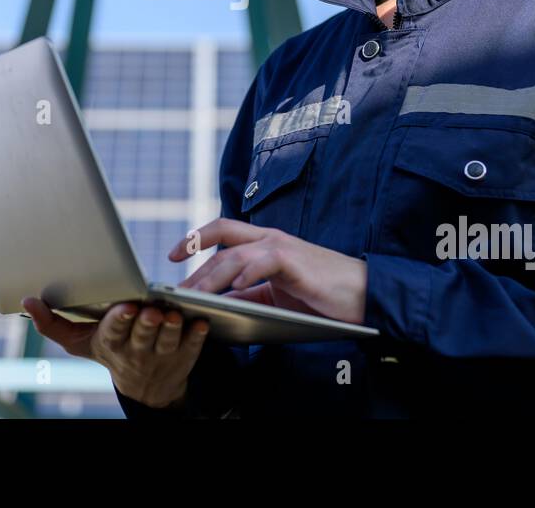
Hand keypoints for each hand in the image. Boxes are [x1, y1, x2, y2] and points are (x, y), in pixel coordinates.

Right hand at [22, 297, 209, 408]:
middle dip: (147, 323)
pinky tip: (200, 322)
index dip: (120, 320)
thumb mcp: (77, 340)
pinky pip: (192, 347)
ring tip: (174, 313)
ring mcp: (161, 356)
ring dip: (171, 328)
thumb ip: (51, 322)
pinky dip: (196, 336)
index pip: (113, 332)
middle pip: (142, 336)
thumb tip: (27, 299)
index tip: (125, 307)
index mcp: (109, 343)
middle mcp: (135, 352)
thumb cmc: (107, 348)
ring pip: (167, 341)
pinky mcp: (183, 357)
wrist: (144, 386)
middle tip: (153, 310)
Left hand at [170, 219, 367, 324]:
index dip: (194, 239)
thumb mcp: (276, 295)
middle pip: (222, 245)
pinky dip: (247, 273)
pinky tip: (234, 288)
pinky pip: (264, 262)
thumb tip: (217, 303)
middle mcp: (269, 239)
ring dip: (211, 277)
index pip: (222, 231)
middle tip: (176, 290)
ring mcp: (282, 248)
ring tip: (194, 295)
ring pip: (236, 255)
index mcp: (264, 243)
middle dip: (195, 268)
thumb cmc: (320, 295)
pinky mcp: (296, 262)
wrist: (362, 295)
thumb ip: (248, 294)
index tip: (171, 256)